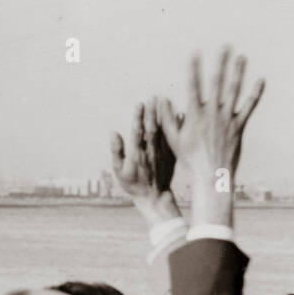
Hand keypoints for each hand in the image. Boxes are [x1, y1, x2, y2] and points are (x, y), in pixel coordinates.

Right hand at [109, 98, 179, 224]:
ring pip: (164, 131)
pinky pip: (175, 139)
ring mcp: (163, 154)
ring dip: (164, 115)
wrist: (153, 197)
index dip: (138, 117)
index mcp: (137, 154)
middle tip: (153, 97)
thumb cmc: (133, 185)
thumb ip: (116, 151)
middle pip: (152, 128)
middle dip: (152, 111)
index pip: (137, 131)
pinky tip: (180, 114)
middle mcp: (151, 152)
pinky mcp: (171, 156)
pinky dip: (178, 126)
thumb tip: (114, 133)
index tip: (140, 103)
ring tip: (164, 100)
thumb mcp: (119, 172)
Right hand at [157, 48, 264, 227]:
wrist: (212, 176)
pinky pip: (249, 107)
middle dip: (220, 63)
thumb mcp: (173, 140)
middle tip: (225, 47)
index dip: (194, 68)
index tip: (195, 52)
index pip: (193, 86)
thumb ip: (166, 119)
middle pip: (217, 83)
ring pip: (234, 90)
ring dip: (238, 72)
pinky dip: (255, 94)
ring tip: (242, 57)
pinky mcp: (239, 126)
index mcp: (195, 115)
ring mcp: (227, 119)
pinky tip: (261, 80)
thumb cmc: (190, 159)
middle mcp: (212, 114)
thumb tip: (161, 100)